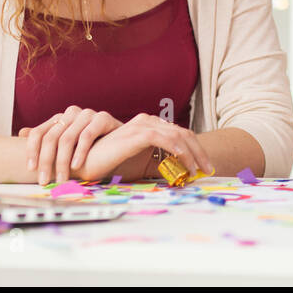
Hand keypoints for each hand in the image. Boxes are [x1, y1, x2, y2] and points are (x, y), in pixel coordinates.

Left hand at [20, 106, 122, 183]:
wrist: (122, 142)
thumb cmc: (92, 145)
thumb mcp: (67, 144)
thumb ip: (47, 138)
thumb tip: (21, 133)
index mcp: (60, 118)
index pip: (38, 133)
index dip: (32, 151)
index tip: (31, 169)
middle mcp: (71, 113)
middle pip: (51, 137)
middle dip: (46, 161)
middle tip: (45, 180)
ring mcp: (87, 114)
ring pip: (67, 138)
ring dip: (62, 162)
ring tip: (62, 178)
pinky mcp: (102, 117)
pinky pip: (86, 135)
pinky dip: (80, 152)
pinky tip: (77, 166)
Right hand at [77, 114, 213, 182]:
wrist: (84, 162)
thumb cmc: (108, 163)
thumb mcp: (138, 161)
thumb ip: (157, 160)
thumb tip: (180, 171)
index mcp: (149, 125)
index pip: (180, 134)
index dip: (195, 149)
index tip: (203, 165)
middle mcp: (148, 121)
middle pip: (184, 133)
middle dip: (199, 152)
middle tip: (209, 169)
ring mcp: (144, 125)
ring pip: (179, 136)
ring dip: (193, 154)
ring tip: (199, 171)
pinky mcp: (139, 133)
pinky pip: (168, 140)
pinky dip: (181, 152)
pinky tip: (186, 164)